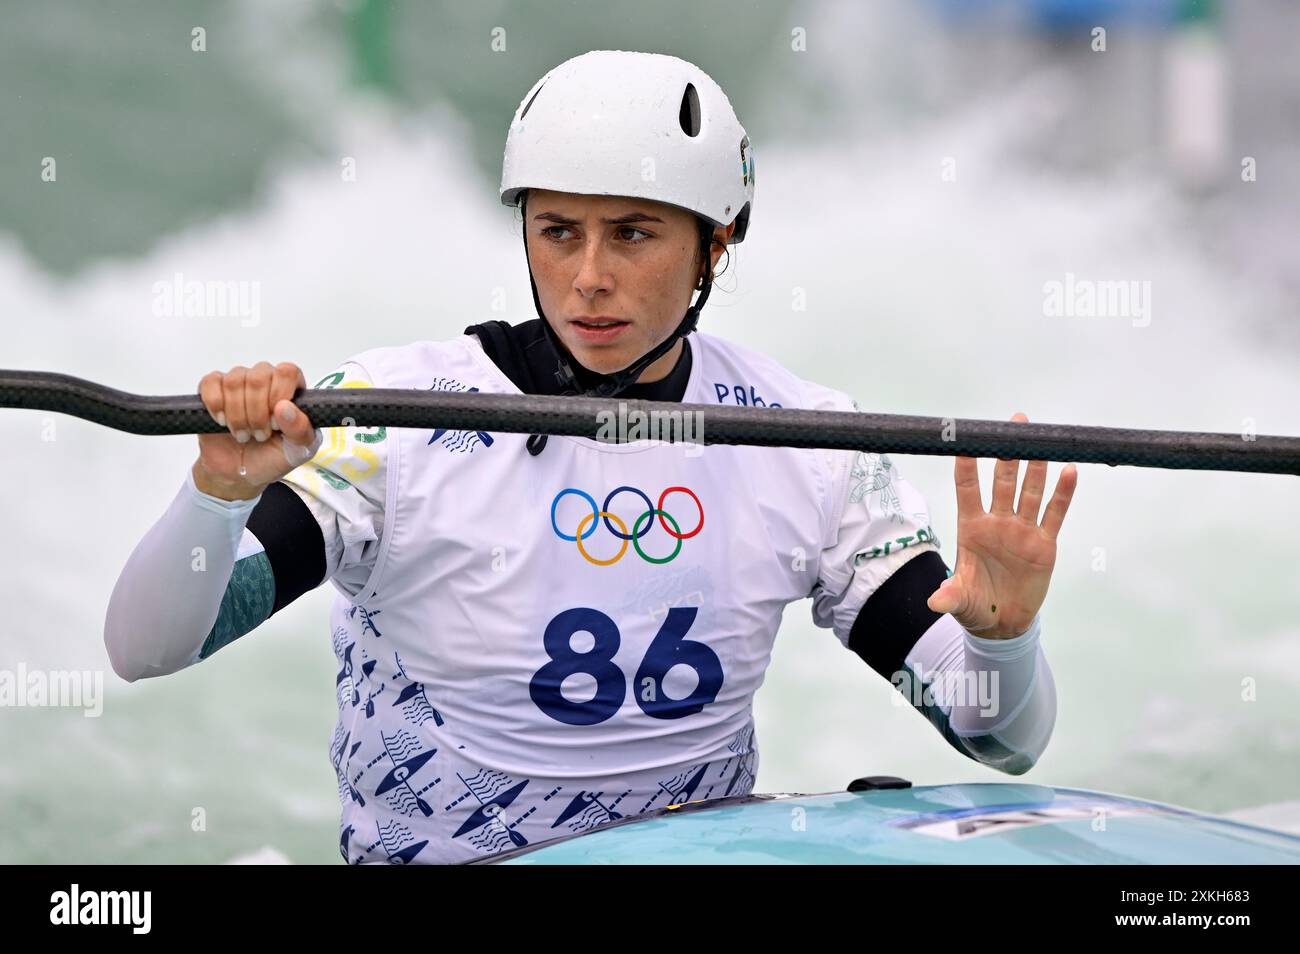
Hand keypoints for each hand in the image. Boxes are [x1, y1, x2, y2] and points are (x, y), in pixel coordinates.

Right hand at [194, 362, 320, 500]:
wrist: (239, 473)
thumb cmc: (271, 457)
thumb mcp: (297, 451)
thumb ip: (300, 430)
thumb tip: (285, 408)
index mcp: (291, 389)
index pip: (287, 372)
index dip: (279, 396)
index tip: (275, 423)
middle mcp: (266, 379)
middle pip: (259, 377)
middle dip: (257, 413)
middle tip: (259, 435)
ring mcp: (239, 381)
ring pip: (234, 381)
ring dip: (237, 415)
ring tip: (243, 434)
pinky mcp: (212, 388)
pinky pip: (210, 382)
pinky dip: (216, 405)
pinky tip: (222, 421)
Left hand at [926, 412, 1077, 637]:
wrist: (1002, 623)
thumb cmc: (975, 605)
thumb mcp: (959, 602)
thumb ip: (950, 596)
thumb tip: (935, 601)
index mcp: (971, 529)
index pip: (967, 491)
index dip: (967, 467)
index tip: (965, 441)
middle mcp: (997, 523)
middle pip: (1002, 481)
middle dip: (1007, 453)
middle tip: (1015, 423)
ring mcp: (1021, 530)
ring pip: (1030, 491)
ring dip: (1035, 465)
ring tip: (1040, 439)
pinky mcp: (1044, 543)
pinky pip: (1055, 514)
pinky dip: (1063, 494)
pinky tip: (1070, 472)